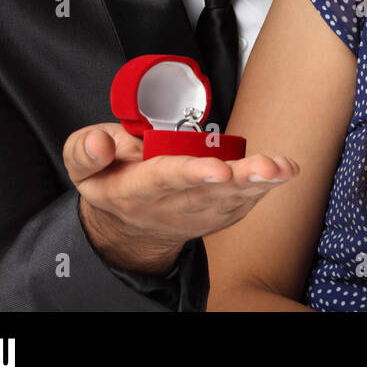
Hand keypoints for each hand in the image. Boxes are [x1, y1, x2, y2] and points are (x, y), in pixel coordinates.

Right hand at [63, 122, 298, 274]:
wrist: (130, 227)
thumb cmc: (112, 181)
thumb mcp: (83, 168)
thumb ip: (85, 151)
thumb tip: (101, 140)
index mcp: (136, 190)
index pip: (164, 179)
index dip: (191, 173)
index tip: (217, 169)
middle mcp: (171, 205)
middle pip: (209, 192)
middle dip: (239, 180)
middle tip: (266, 169)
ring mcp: (198, 214)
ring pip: (232, 198)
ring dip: (260, 183)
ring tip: (283, 169)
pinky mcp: (218, 216)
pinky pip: (244, 202)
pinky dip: (265, 188)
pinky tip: (283, 172)